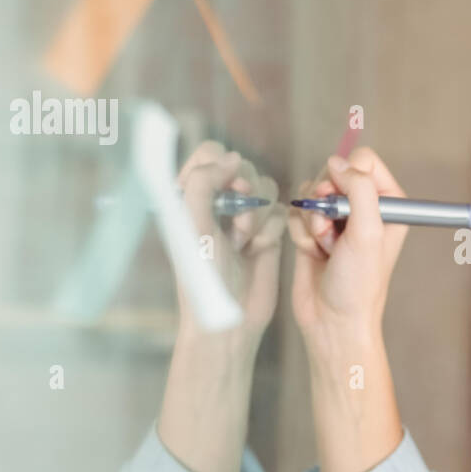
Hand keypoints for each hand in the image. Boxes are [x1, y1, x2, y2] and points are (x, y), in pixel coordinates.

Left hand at [174, 140, 286, 348]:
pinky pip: (280, 212)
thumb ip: (204, 182)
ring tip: (243, 243)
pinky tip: (258, 251)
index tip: (226, 188)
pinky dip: (271, 231)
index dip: (222, 166)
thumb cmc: (203, 274)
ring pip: (265, 188)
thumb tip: (233, 158)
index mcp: (190, 195)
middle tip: (235, 225)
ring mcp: (243, 216)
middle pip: (243, 167)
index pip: (209, 153)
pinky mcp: (267, 233)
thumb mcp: (193, 223)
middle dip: (244, 195)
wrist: (230, 318)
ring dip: (257, 216)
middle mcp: (217, 201)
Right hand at [287, 147, 408, 342]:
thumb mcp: (368, 232)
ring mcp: (338, 218)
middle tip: (329, 229)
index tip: (338, 200)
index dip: (346, 176)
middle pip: (333, 173)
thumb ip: (358, 189)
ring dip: (312, 220)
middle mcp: (365, 207)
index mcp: (389, 203)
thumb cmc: (358, 284)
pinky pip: (297, 212)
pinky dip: (301, 232)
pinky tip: (313, 253)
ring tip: (324, 246)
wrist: (332, 320)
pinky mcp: (315, 230)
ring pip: (311, 192)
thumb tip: (336, 163)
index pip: (364, 161)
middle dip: (324, 202)